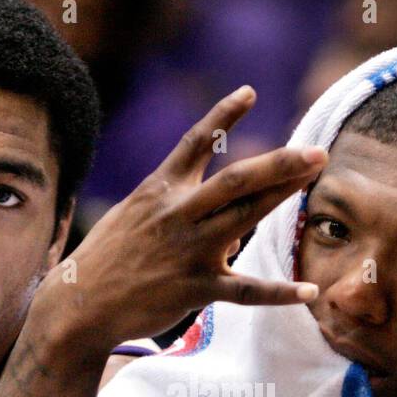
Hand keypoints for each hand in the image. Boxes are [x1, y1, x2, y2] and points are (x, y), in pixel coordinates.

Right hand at [37, 86, 325, 354]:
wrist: (79, 304)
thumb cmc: (108, 258)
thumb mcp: (134, 214)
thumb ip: (175, 203)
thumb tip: (216, 204)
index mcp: (160, 190)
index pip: (195, 143)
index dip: (223, 116)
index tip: (249, 92)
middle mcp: (177, 214)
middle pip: (236, 180)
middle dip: (279, 163)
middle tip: (316, 152)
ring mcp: (188, 250)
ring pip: (244, 218)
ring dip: (283, 197)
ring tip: (316, 178)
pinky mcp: (195, 287)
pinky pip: (245, 290)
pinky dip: (279, 292)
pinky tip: (309, 290)